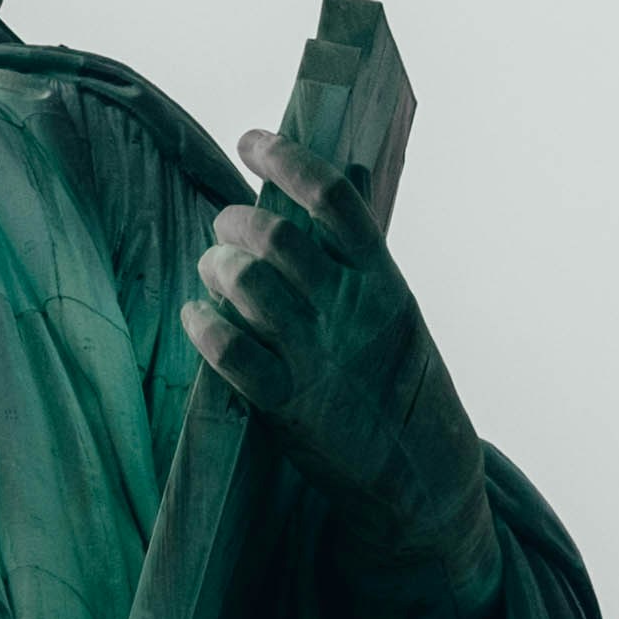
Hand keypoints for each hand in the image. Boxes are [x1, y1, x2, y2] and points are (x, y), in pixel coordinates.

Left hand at [183, 135, 501, 618]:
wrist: (422, 477)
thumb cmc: (403, 388)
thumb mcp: (396, 315)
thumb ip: (356, 268)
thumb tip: (309, 211)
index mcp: (382, 281)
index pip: (331, 198)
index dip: (284, 159)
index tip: (251, 141)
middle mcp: (348, 311)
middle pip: (275, 237)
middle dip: (234, 223)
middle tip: (223, 230)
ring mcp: (317, 358)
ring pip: (247, 285)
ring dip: (215, 268)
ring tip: (211, 272)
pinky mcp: (287, 406)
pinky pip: (229, 352)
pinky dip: (203, 324)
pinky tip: (195, 315)